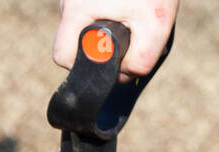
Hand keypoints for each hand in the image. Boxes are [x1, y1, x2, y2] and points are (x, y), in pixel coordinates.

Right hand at [53, 0, 178, 79]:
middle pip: (78, 46)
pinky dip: (117, 22)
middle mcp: (69, 3)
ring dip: (114, 37)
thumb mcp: (155, 28)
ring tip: (138, 21)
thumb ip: (139, 61)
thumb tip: (122, 76)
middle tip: (135, 40)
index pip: (63, 56)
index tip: (114, 62)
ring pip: (89, 33)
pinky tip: (135, 13)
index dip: (86, 69)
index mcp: (76, 11)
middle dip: (106, 53)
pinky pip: (96, 19)